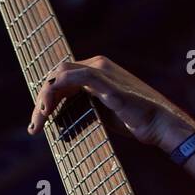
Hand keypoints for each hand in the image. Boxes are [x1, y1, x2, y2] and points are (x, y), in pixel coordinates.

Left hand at [28, 55, 194, 152]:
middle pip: (56, 77)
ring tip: (38, 123)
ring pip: (59, 77)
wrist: (161, 124)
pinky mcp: (105, 81)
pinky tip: (46, 108)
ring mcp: (101, 71)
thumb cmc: (135, 121)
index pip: (60, 79)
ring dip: (43, 99)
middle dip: (40, 103)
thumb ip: (84, 106)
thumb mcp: (103, 112)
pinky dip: (56, 91)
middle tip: (34, 128)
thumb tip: (62, 114)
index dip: (45, 100)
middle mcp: (96, 65)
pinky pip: (74, 78)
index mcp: (96, 70)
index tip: (38, 124)